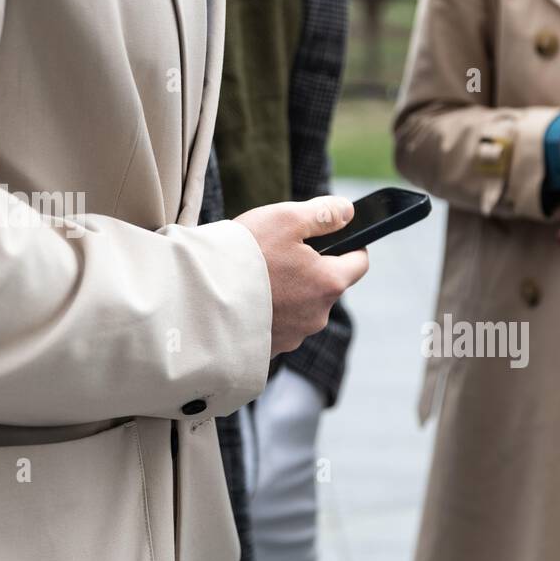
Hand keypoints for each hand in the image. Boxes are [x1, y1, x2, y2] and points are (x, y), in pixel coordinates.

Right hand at [235, 196, 368, 355]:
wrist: (200, 298)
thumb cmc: (245, 255)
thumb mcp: (286, 218)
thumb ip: (323, 213)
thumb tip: (348, 211)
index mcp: (329, 283)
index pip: (359, 263)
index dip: (353, 245)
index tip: (340, 236)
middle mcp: (318, 315)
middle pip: (327, 285)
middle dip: (312, 268)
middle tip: (281, 252)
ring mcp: (295, 335)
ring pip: (302, 306)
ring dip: (289, 291)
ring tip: (258, 276)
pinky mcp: (271, 349)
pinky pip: (278, 325)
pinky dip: (269, 311)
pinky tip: (247, 299)